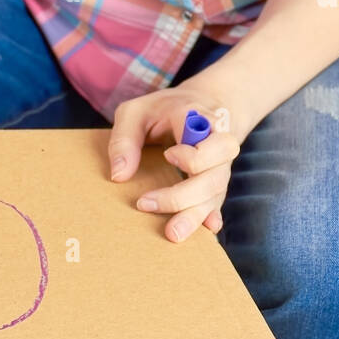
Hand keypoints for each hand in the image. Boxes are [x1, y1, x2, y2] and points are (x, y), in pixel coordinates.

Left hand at [107, 78, 244, 242]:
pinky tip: (209, 228)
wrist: (200, 104)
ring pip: (217, 190)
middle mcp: (216, 142)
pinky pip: (219, 199)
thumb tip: (119, 176)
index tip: (168, 156)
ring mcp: (219, 163)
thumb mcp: (134, 112)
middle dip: (184, 194)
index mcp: (196, 118)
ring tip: (173, 233)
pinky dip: (213, 214)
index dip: (191, 154)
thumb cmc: (162, 110)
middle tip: (145, 204)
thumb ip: (124, 139)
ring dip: (195, 213)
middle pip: (214, 172)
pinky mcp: (216, 179)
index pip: (206, 139)